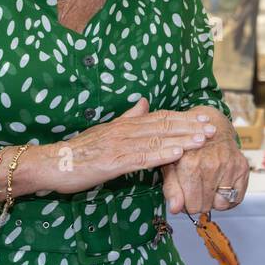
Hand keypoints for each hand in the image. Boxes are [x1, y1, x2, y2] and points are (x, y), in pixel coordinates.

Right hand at [46, 98, 216, 193]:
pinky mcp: (113, 163)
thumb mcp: (105, 130)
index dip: (183, 117)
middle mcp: (125, 131)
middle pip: (163, 126)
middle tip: (213, 127)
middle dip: (190, 127)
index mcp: (125, 124)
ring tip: (202, 139)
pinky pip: (141, 158)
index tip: (203, 117)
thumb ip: (127, 117)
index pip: (160, 118)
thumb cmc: (79, 150)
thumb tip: (144, 102)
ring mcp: (119, 146)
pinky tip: (177, 154)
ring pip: (156, 141)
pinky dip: (161, 155)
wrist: (52, 163)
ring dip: (182, 140)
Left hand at [163, 106, 248, 214]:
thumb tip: (175, 209)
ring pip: (221, 204)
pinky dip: (229, 197)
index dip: (187, 204)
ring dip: (214, 199)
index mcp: (190, 166)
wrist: (211, 126)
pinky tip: (220, 187)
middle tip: (197, 190)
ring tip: (208, 186)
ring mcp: (228, 166)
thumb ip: (171, 189)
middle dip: (199, 202)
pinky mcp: (242, 167)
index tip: (186, 195)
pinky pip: (236, 197)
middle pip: (206, 206)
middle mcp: (211, 166)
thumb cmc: (188, 148)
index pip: (191, 206)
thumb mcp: (171, 165)